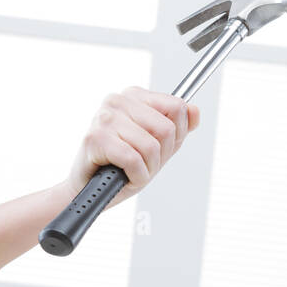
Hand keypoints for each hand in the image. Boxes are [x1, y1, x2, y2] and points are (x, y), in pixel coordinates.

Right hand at [65, 86, 200, 206]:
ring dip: (147, 169)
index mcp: (134, 96)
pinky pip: (134, 160)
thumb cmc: (121, 166)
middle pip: (167, 129)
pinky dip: (135, 177)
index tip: (157, 148)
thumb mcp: (157, 146)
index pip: (176, 108)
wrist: (91, 190)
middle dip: (160, 156)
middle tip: (141, 163)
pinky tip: (124, 176)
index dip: (174, 137)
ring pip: (152, 147)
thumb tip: (195, 111)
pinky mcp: (96, 138)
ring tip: (130, 170)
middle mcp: (117, 101)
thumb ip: (177, 128)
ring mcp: (105, 117)